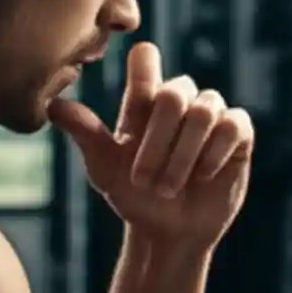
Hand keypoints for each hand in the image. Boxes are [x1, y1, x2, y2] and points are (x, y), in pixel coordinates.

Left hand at [47, 41, 254, 253]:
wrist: (168, 232)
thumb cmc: (134, 196)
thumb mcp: (104, 168)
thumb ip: (86, 134)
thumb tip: (53, 106)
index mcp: (145, 101)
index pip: (146, 62)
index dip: (145, 61)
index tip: (141, 60)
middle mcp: (180, 101)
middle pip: (174, 93)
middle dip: (158, 140)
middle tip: (144, 179)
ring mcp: (211, 115)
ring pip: (204, 111)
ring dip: (183, 154)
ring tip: (169, 188)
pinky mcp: (238, 133)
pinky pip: (233, 126)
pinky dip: (214, 153)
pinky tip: (202, 176)